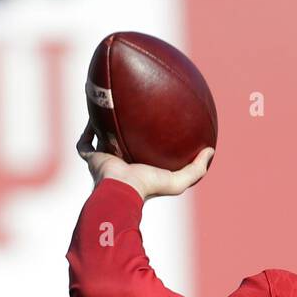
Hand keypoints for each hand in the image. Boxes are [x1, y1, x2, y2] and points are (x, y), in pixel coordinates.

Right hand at [76, 121, 214, 200]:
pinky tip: (93, 113)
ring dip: (103, 125)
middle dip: (123, 132)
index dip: (146, 144)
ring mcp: (103, 162)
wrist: (121, 191)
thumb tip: (211, 151)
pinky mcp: (91, 159)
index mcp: (137, 171)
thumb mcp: (178, 181)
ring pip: (101, 140)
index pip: (142, 155)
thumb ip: (196, 169)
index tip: (153, 130)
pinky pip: (85, 143)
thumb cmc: (147, 187)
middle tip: (129, 115)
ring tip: (107, 106)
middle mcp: (119, 165)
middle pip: (121, 145)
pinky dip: (87, 130)